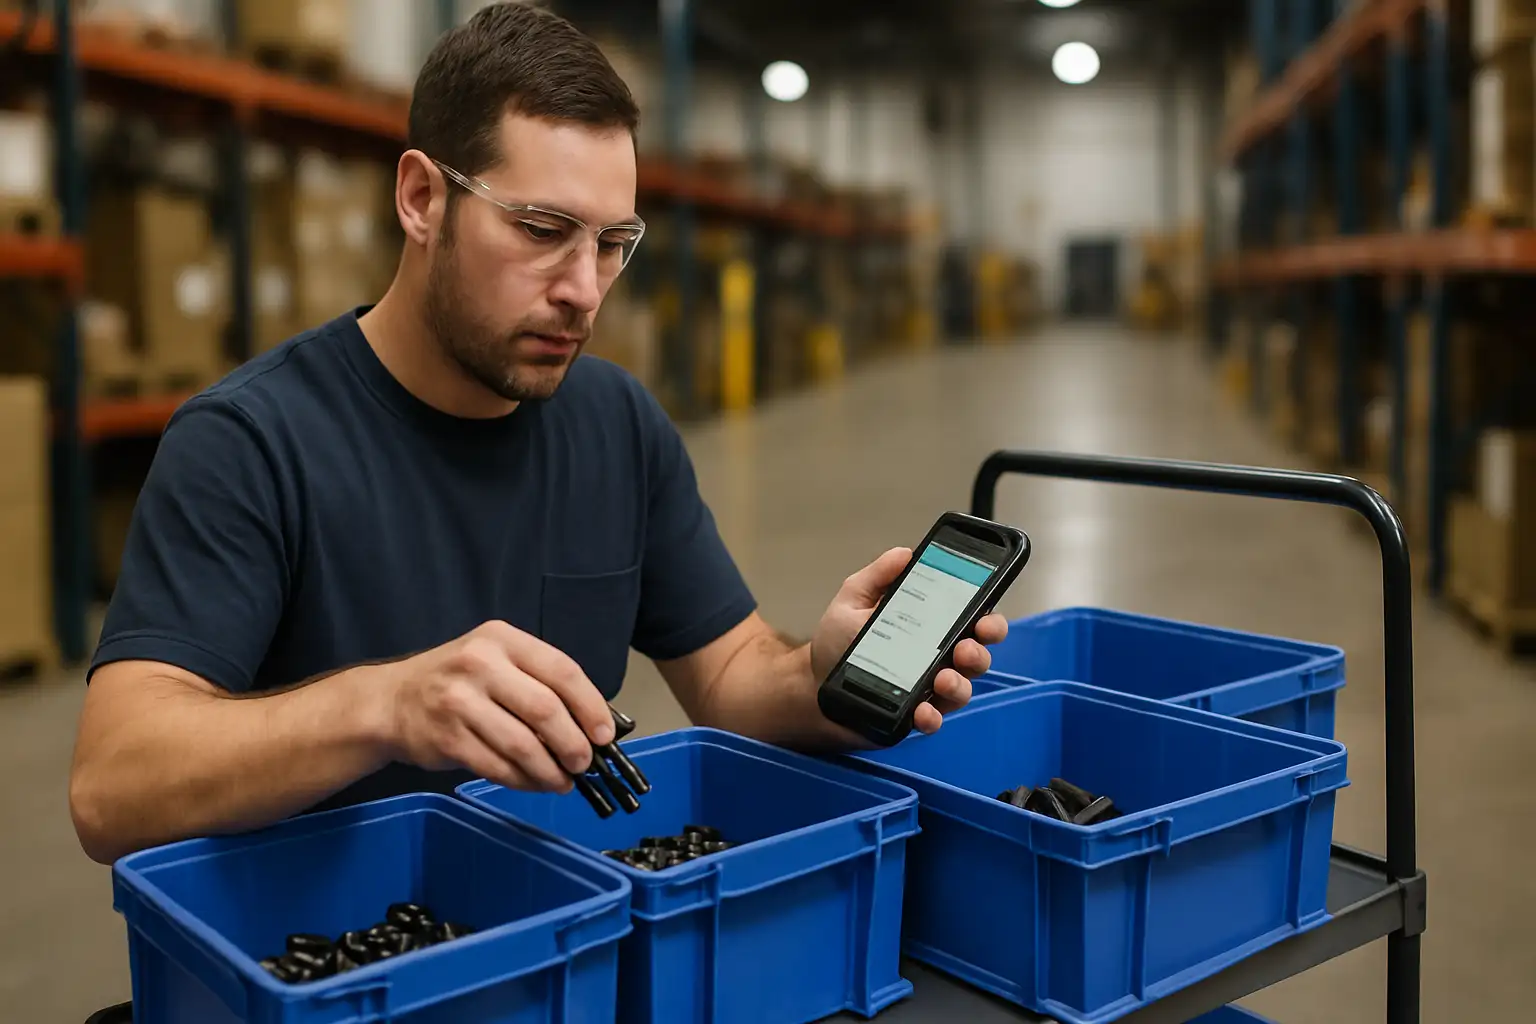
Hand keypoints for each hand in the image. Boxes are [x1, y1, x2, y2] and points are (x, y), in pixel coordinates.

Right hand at [383, 620, 615, 792]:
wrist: (392, 701)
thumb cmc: (459, 681)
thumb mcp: (497, 660)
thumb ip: (539, 682)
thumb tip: (592, 725)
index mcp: (503, 639)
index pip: (561, 670)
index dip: (590, 706)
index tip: (605, 734)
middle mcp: (480, 664)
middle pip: (544, 709)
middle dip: (574, 743)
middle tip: (585, 762)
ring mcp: (459, 701)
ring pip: (522, 745)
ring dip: (550, 770)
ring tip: (563, 780)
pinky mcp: (446, 738)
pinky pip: (497, 766)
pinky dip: (524, 780)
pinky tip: (535, 782)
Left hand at [811, 547, 1008, 735]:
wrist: (811, 684)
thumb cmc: (836, 642)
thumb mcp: (852, 600)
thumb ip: (878, 576)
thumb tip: (904, 553)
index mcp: (930, 625)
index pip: (972, 619)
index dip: (988, 617)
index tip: (986, 615)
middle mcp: (936, 656)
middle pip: (977, 653)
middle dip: (981, 650)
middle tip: (965, 647)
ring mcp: (928, 688)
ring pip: (962, 687)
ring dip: (960, 683)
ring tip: (942, 679)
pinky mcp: (914, 715)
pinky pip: (935, 718)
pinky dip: (933, 716)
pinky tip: (922, 711)